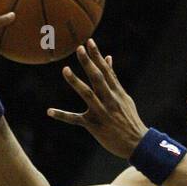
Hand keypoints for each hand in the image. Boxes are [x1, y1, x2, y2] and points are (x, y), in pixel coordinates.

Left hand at [47, 40, 147, 157]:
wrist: (136, 143)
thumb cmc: (129, 119)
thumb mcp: (124, 97)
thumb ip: (113, 79)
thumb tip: (108, 58)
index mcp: (117, 92)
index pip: (106, 70)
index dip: (97, 56)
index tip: (89, 42)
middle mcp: (109, 100)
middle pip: (98, 78)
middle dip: (88, 63)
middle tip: (78, 48)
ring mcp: (101, 112)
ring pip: (87, 94)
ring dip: (76, 82)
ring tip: (65, 70)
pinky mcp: (94, 125)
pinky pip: (75, 119)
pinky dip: (62, 115)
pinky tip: (49, 111)